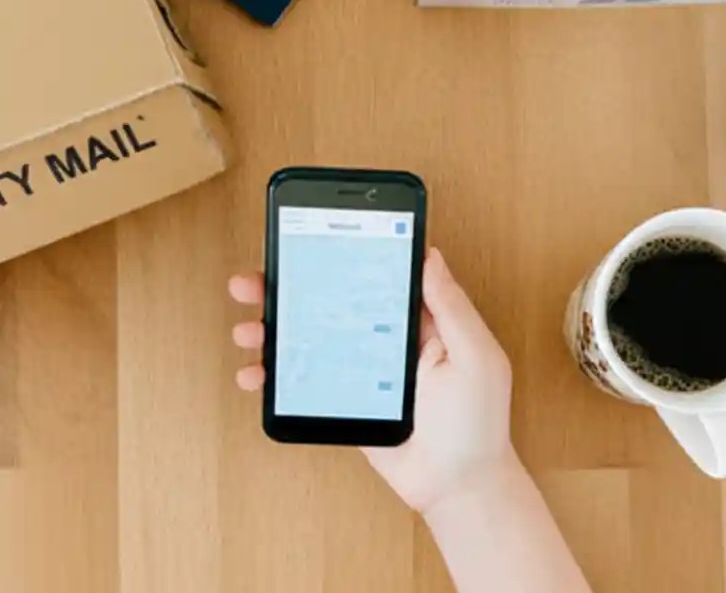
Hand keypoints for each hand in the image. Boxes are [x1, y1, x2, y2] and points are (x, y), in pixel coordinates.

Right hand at [228, 248, 518, 513]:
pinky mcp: (342, 400)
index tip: (306, 240)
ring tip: (247, 329)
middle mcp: (384, 338)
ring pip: (308, 339)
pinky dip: (273, 376)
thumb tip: (430, 255)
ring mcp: (359, 370)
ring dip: (272, 330)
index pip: (372, 275)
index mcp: (419, 321)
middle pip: (328, 303)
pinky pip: (303, 381)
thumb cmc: (478, 422)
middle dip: (287, 289)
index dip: (339, 256)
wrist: (458, 486)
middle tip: (255, 280)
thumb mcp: (475, 356)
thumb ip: (452, 307)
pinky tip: (255, 373)